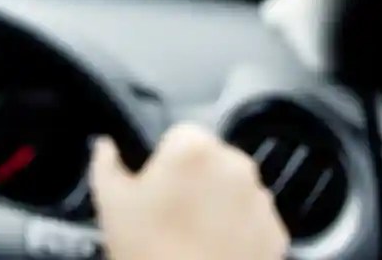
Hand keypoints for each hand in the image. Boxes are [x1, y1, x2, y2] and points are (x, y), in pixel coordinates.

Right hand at [91, 123, 288, 259]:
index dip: (165, 159)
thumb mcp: (110, 203)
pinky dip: (239, 229)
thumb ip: (106, 162)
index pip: (180, 134)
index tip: (157, 184)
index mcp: (194, 148)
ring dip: (218, 202)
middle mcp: (235, 166)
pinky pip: (253, 219)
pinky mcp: (276, 232)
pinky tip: (213, 249)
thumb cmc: (148, 254)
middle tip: (171, 213)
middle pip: (212, 159)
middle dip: (195, 179)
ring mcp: (260, 200)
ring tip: (191, 236)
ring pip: (234, 188)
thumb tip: (105, 147)